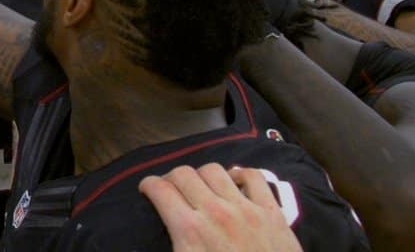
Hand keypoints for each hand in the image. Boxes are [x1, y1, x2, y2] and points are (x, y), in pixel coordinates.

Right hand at [139, 165, 299, 251]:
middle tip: (171, 190)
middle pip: (183, 174)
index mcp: (189, 231)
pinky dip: (240, 175)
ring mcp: (245, 209)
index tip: (147, 190)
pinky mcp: (271, 213)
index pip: (160, 190)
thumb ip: (171, 246)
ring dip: (201, 176)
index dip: (148, 185)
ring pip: (213, 170)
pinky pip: (253, 176)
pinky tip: (234, 184)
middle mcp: (215, 212)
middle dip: (171, 178)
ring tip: (201, 188)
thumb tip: (142, 248)